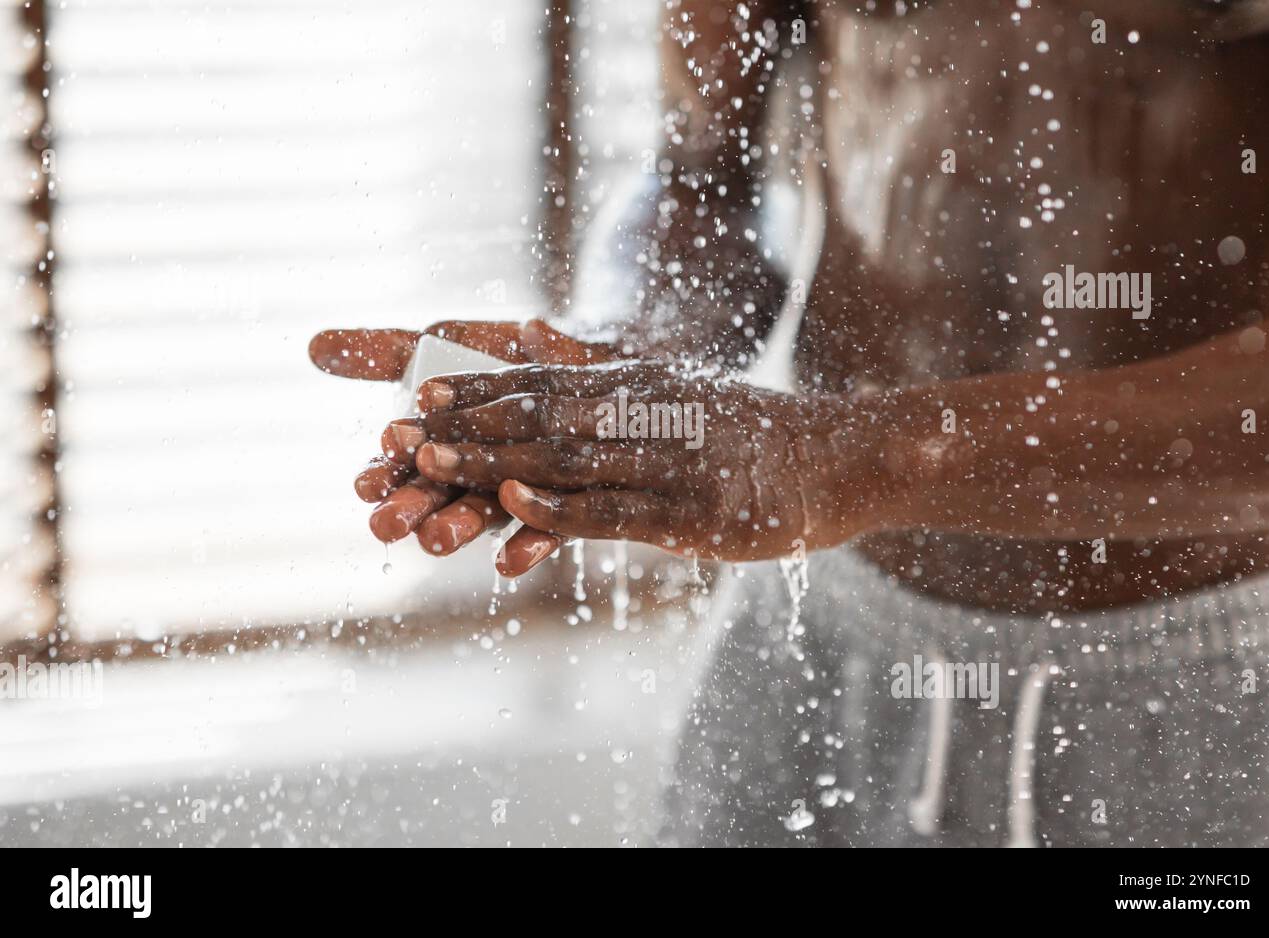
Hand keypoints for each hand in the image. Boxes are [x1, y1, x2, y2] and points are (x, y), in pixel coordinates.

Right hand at [309, 319, 619, 575]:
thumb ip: (385, 352)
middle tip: (386, 524)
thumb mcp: (444, 341)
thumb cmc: (504, 353)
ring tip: (437, 538)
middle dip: (413, 508)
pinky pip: (552, 526)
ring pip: (488, 513)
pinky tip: (510, 562)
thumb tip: (314, 346)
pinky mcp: (569, 498)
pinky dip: (530, 543)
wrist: (589, 351)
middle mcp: (476, 472)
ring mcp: (520, 488)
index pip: (403, 462)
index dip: (383, 475)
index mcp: (439, 440)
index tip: (363, 484)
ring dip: (461, 526)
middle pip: (440, 493)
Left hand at [407, 360, 873, 563]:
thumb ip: (607, 374)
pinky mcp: (686, 510)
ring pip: (560, 458)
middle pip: (534, 417)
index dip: (474, 392)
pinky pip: (611, 508)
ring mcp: (662, 460)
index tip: (413, 397)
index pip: (538, 383)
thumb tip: (541, 343)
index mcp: (634, 384)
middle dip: (462, 428)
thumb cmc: (751, 431)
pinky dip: (558, 506)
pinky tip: (514, 503)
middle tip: (395, 438)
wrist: (836, 455)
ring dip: (490, 462)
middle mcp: (641, 413)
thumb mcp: (676, 390)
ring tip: (430, 464)